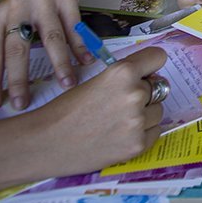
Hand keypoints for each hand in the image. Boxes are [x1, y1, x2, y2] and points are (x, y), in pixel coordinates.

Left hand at [0, 0, 93, 110]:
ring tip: (67, 84)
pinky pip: (74, 27)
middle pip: (18, 48)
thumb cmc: (18, 8)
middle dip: (19, 78)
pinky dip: (81, 46)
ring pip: (52, 37)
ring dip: (60, 63)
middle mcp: (16, 5)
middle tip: (21, 104)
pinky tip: (86, 62)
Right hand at [19, 46, 167, 175]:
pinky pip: (154, 132)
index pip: (158, 57)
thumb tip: (149, 77)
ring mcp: (137, 122)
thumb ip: (124, 77)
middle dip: (142, 94)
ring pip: (157, 111)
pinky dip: (141, 134)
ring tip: (114, 122)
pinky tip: (118, 136)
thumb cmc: (64, 111)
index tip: (146, 72)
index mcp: (122, 73)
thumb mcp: (94, 81)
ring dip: (143, 115)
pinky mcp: (137, 145)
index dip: (150, 65)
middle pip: (158, 87)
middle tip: (116, 105)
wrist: (43, 143)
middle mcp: (135, 94)